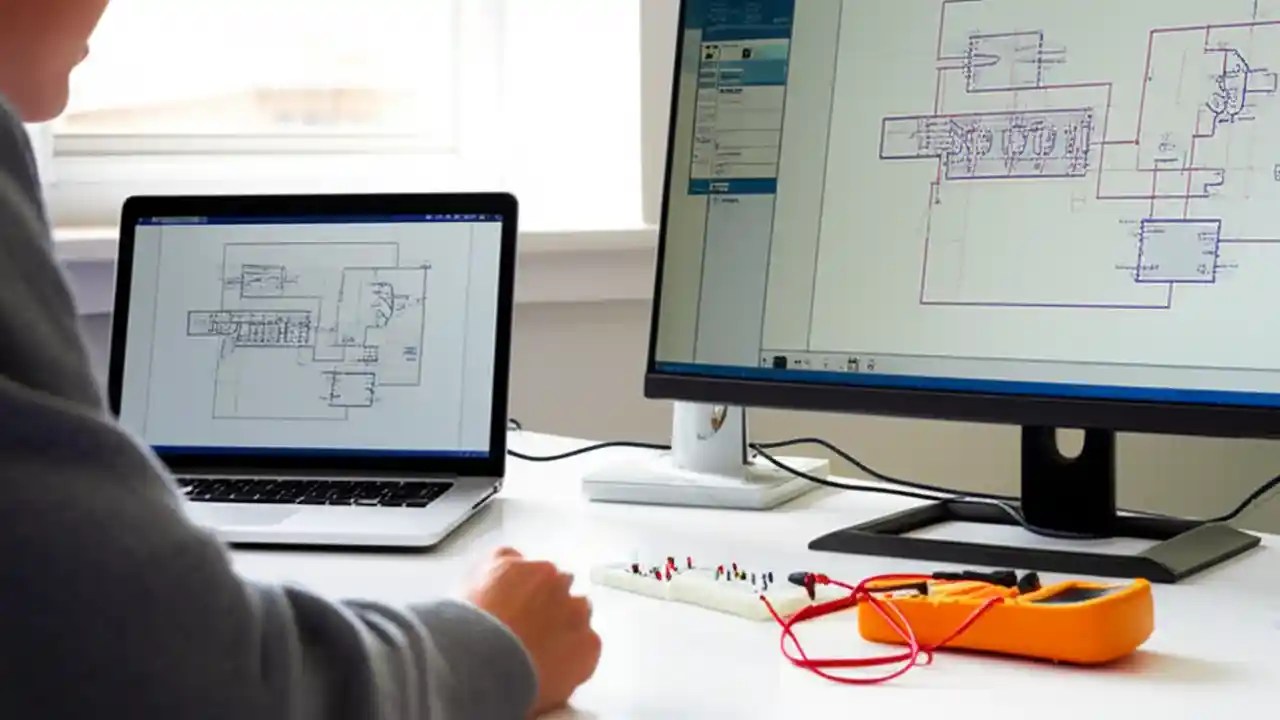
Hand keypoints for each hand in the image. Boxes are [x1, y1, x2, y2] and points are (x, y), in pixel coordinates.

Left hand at [467, 547, 601, 716]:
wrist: (472, 666)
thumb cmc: (508, 687)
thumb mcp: (549, 695)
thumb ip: (563, 670)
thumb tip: (552, 671)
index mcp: (587, 645)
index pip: (583, 634)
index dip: (560, 635)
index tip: (543, 644)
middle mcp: (573, 606)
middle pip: (567, 598)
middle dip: (549, 607)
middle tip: (520, 625)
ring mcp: (544, 577)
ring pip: (542, 575)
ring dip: (526, 586)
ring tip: (497, 608)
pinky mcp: (510, 562)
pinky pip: (508, 558)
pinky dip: (499, 570)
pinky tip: (484, 588)